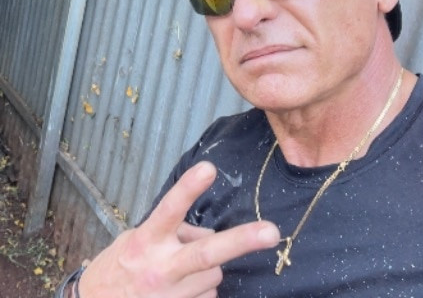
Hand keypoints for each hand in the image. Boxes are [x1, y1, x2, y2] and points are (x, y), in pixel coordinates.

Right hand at [78, 161, 279, 296]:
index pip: (170, 208)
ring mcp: (169, 297)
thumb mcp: (137, 238)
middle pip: (206, 253)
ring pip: (213, 276)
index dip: (188, 188)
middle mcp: (159, 269)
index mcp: (146, 240)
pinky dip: (202, 291)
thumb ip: (173, 231)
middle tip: (271, 232)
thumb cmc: (120, 266)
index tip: (208, 168)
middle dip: (241, 241)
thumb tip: (209, 233)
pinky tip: (181, 291)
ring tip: (179, 274)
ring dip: (207, 271)